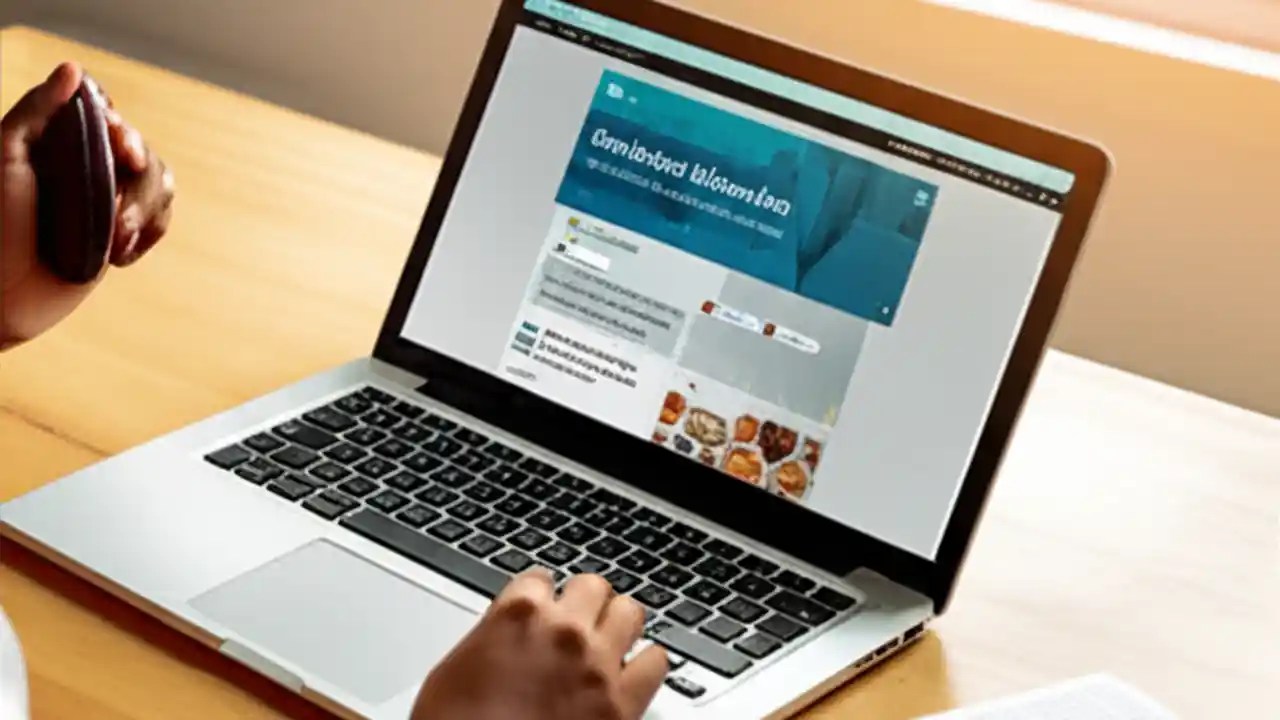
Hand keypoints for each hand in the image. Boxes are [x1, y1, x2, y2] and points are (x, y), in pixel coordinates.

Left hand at [1, 62, 174, 349]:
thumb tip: (75, 69)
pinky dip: (151, 232)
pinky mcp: (124, 231)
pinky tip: (122, 253)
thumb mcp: (5, 158)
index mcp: (58, 141)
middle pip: (143, 152)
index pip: (107, 116)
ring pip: (161, 183)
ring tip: (114, 241)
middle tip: (117, 215)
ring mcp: (109, 199)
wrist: (5, 294)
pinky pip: (163, 218)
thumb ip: (37, 111)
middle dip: (139, 184)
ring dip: (144, 213)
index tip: (120, 147)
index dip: (122, 131)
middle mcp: (88, 165)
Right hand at [411, 570, 667, 719]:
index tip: (542, 605)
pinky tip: (634, 671)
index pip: (540, 578)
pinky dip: (646, 664)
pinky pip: (655, 662)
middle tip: (577, 621)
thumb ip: (489, 639)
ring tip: (610, 638)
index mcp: (517, 616)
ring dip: (618, 623)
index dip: (540, 595)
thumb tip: (502, 636)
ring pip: (630, 612)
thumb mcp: (451, 673)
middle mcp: (563, 631)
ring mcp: (597, 664)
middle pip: (592, 586)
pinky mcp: (622, 703)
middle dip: (583, 603)